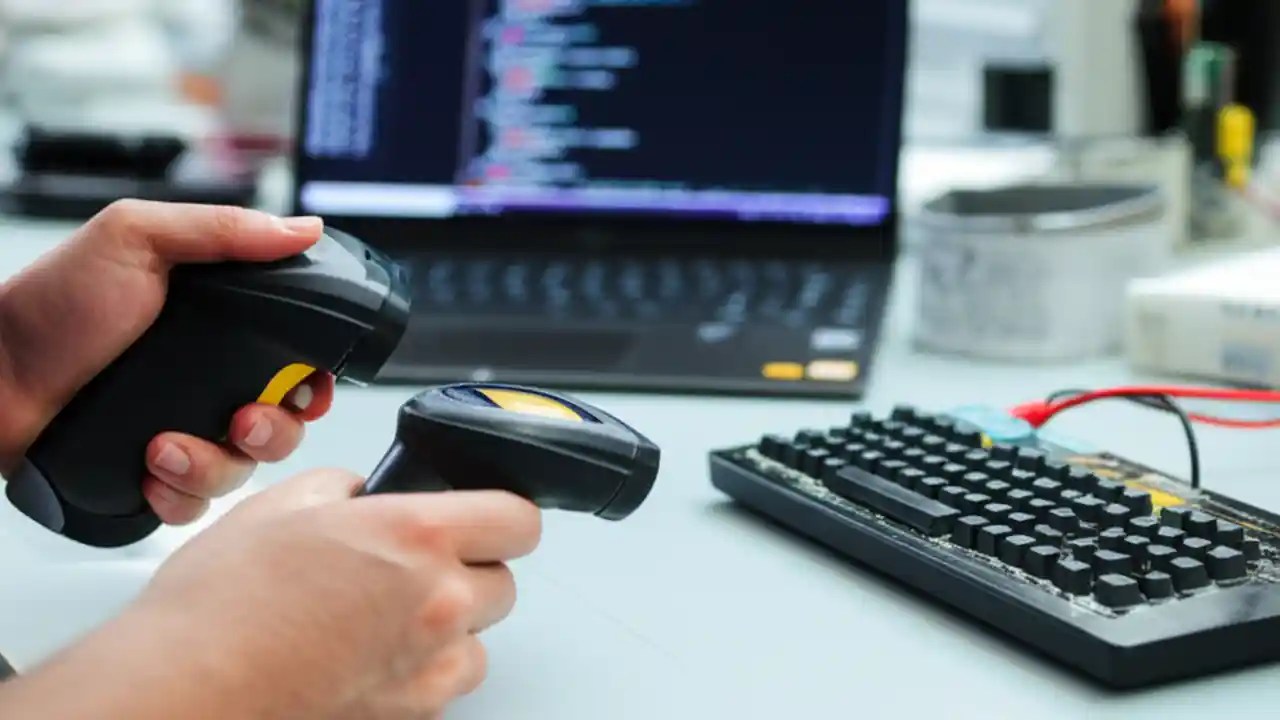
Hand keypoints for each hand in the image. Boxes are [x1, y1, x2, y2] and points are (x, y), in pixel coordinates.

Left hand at [0, 200, 335, 523]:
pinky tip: (148, 468)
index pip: (296, 362)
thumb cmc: (50, 305)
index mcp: (221, 328)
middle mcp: (208, 382)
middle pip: (284, 424)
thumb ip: (224, 230)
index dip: (312, 380)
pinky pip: (195, 503)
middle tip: (242, 419)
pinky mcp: (151, 475)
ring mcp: (182, 431)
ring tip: (166, 447)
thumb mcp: (137, 240)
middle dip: (274, 431)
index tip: (305, 388)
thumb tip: (303, 228)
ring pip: (243, 470)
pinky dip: (178, 493)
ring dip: (214, 465)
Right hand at [0, 470, 543, 719]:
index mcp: (417, 536)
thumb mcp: (285, 503)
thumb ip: (350, 489)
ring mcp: (430, 665)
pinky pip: (446, 682)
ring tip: (384, 616)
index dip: (501, 514)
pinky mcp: (413, 712)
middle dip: (469, 570)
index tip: (484, 518)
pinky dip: (424, 669)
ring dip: (450, 625)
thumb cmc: (221, 604)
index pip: (519, 519)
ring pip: (479, 638)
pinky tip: (372, 654)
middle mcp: (439, 601)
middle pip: (504, 581)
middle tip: (414, 567)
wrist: (186, 684)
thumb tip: (368, 495)